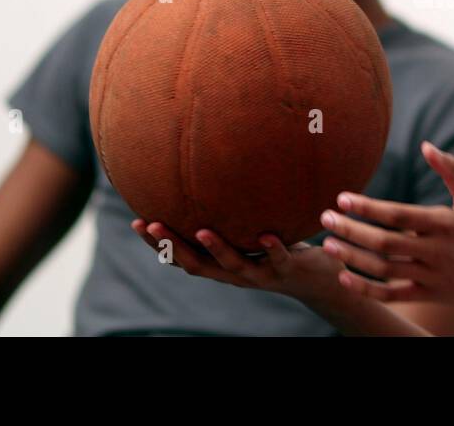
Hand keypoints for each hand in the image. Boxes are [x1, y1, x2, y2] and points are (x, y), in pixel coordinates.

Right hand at [131, 220, 347, 306]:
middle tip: (152, 225)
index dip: (158, 244)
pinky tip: (266, 236)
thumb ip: (231, 215)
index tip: (136, 221)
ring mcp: (261, 273)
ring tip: (202, 231)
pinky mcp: (287, 270)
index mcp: (222, 264)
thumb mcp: (251, 232)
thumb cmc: (279, 248)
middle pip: (197, 265)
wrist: (317, 278)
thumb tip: (209, 175)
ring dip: (217, 249)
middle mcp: (236, 273)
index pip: (182, 257)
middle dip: (173, 246)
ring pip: (234, 265)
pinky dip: (272, 249)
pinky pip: (279, 260)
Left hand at [319, 141, 453, 310]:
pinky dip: (366, 289)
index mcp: (444, 223)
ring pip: (384, 269)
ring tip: (327, 245)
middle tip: (324, 219)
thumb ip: (451, 169)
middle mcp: (436, 250)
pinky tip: (344, 277)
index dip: (368, 208)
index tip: (342, 199)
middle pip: (385, 242)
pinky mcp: (428, 294)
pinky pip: (392, 294)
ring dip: (352, 257)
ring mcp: (431, 275)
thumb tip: (426, 145)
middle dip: (351, 231)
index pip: (398, 214)